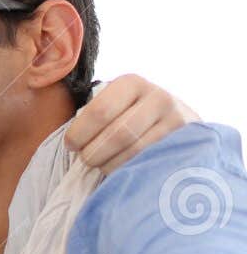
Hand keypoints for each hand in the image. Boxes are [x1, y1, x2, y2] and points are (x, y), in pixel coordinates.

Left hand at [65, 74, 196, 173]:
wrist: (176, 121)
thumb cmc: (128, 115)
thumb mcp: (113, 103)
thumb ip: (93, 111)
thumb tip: (67, 140)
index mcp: (131, 83)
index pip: (100, 111)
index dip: (79, 133)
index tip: (70, 145)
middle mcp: (158, 97)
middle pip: (117, 134)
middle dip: (94, 153)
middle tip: (86, 159)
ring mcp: (176, 120)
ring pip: (134, 151)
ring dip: (110, 164)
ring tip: (102, 164)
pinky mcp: (186, 142)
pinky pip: (151, 163)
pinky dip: (130, 171)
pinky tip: (122, 170)